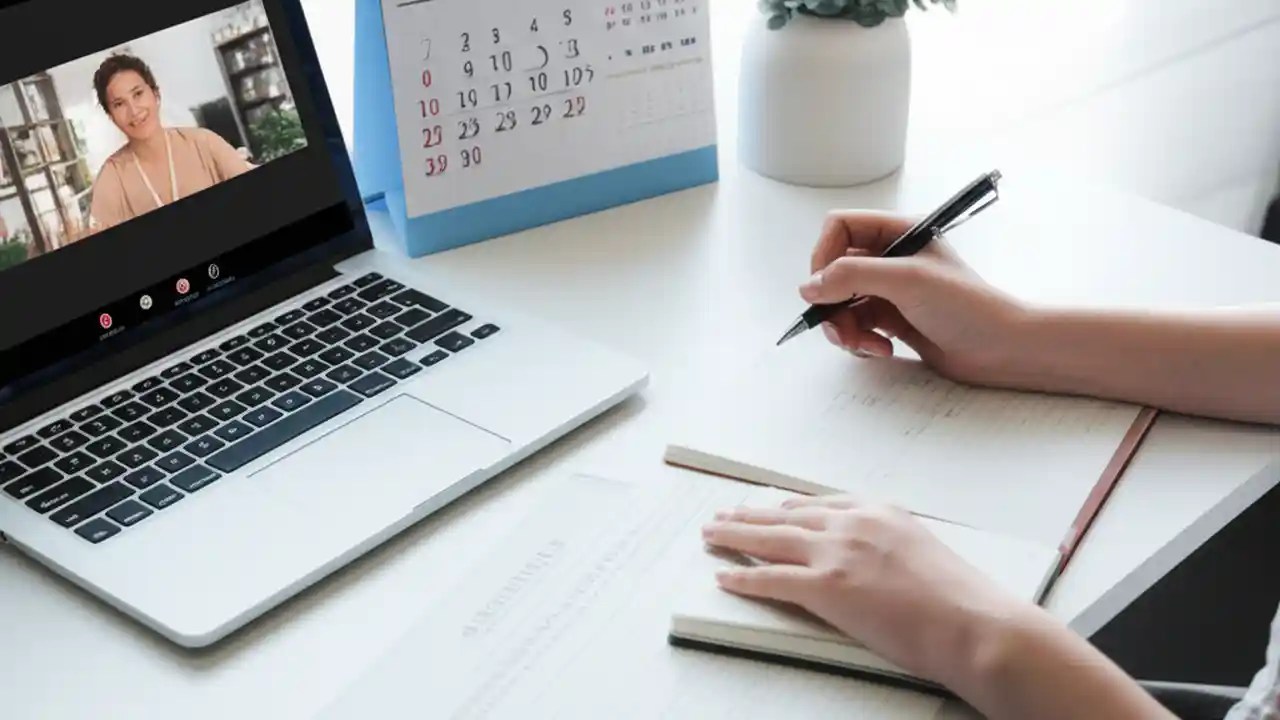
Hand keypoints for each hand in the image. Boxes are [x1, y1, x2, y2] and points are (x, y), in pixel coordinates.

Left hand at [701, 494, 1026, 689]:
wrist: (972, 623)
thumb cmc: (960, 600)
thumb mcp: (924, 551)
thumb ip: (890, 547)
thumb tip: (874, 563)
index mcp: (880, 511)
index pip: (820, 504)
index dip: (789, 508)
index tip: (772, 508)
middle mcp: (853, 524)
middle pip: (787, 516)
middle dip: (751, 515)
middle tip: (726, 514)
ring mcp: (836, 553)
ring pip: (770, 539)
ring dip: (735, 536)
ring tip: (713, 534)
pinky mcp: (825, 587)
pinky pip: (771, 579)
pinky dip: (743, 578)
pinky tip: (725, 576)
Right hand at [802, 210, 1029, 385]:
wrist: (1001, 349)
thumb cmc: (967, 306)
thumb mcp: (907, 280)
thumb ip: (853, 276)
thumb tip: (808, 287)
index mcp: (898, 232)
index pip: (840, 228)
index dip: (824, 255)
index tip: (823, 286)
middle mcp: (891, 257)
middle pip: (834, 271)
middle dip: (831, 302)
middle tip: (840, 327)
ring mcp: (890, 290)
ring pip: (840, 303)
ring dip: (844, 327)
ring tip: (863, 345)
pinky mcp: (892, 319)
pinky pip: (855, 325)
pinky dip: (859, 340)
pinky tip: (881, 350)